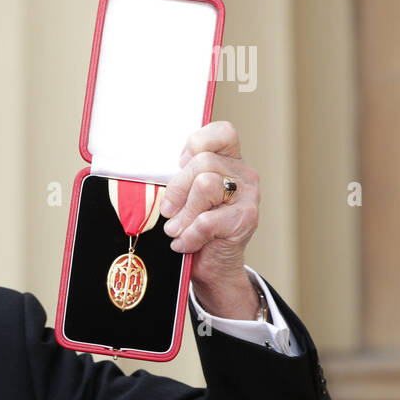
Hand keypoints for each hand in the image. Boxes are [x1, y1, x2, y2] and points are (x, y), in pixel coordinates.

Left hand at [160, 120, 260, 319]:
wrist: (212, 267)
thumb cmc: (193, 227)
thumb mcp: (182, 197)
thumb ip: (178, 179)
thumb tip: (151, 177)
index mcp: (229, 161)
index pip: (222, 132)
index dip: (195, 145)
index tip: (180, 165)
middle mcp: (243, 174)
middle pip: (202, 162)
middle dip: (177, 189)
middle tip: (169, 212)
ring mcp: (248, 196)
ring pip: (205, 185)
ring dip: (183, 213)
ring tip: (177, 229)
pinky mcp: (246, 219)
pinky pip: (207, 220)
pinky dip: (189, 236)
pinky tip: (185, 243)